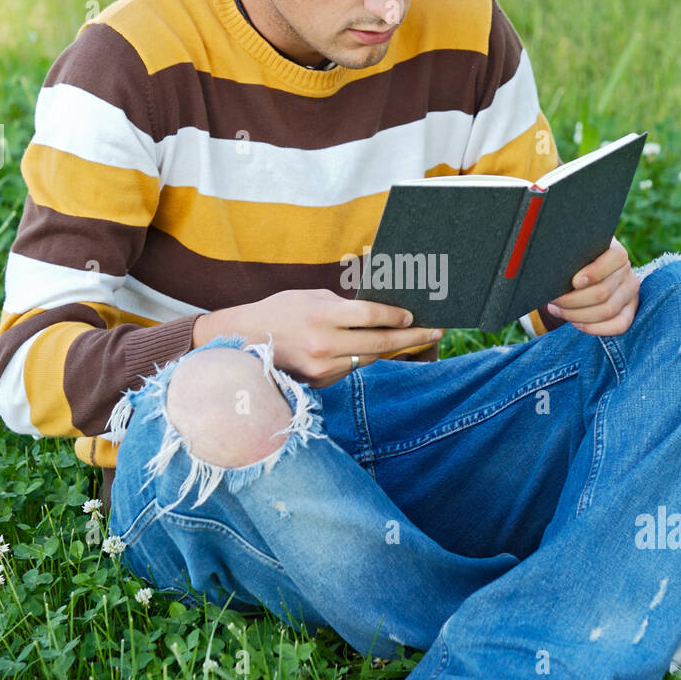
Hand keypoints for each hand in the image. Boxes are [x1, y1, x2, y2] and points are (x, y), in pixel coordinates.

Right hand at [192, 289, 443, 386]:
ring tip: (414, 339)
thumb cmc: (280, 311)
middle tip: (436, 331)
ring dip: (392, 349)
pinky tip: (375, 349)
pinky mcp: (320, 382)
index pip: (371, 316)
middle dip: (412, 337)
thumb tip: (381, 312)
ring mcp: (322, 367)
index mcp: (322, 316)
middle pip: (380, 343)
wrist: (243, 342)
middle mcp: (324, 345)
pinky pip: (352, 369)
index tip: (415, 315)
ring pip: (369, 359)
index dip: (397, 316)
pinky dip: (364, 358)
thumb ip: (344, 306)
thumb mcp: (311, 297)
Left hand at [544, 237, 639, 335]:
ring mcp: (631, 291)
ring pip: (607, 310)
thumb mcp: (572, 254)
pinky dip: (595, 328)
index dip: (594, 273)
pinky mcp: (630, 310)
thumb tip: (555, 269)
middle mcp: (627, 271)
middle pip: (603, 292)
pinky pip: (619, 325)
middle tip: (554, 300)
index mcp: (616, 252)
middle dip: (573, 300)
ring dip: (577, 314)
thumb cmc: (572, 262)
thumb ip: (569, 257)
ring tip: (558, 310)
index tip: (574, 282)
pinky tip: (576, 324)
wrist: (580, 273)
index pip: (614, 259)